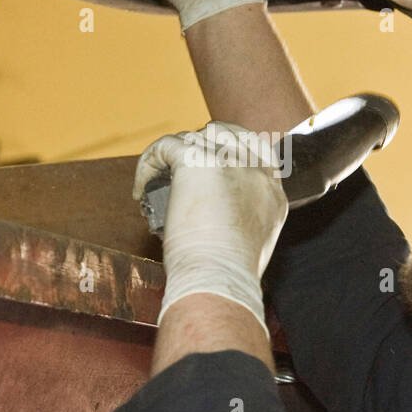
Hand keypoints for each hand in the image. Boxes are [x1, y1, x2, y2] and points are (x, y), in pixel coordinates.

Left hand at [133, 121, 288, 335]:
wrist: (218, 278)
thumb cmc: (227, 276)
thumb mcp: (252, 246)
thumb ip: (244, 223)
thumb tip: (217, 218)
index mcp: (272, 193)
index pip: (258, 151)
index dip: (231, 150)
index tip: (211, 164)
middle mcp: (254, 171)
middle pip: (227, 134)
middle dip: (203, 142)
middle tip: (180, 164)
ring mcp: (228, 162)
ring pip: (194, 138)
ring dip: (174, 155)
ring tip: (157, 179)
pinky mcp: (196, 162)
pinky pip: (164, 147)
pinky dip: (147, 164)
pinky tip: (139, 187)